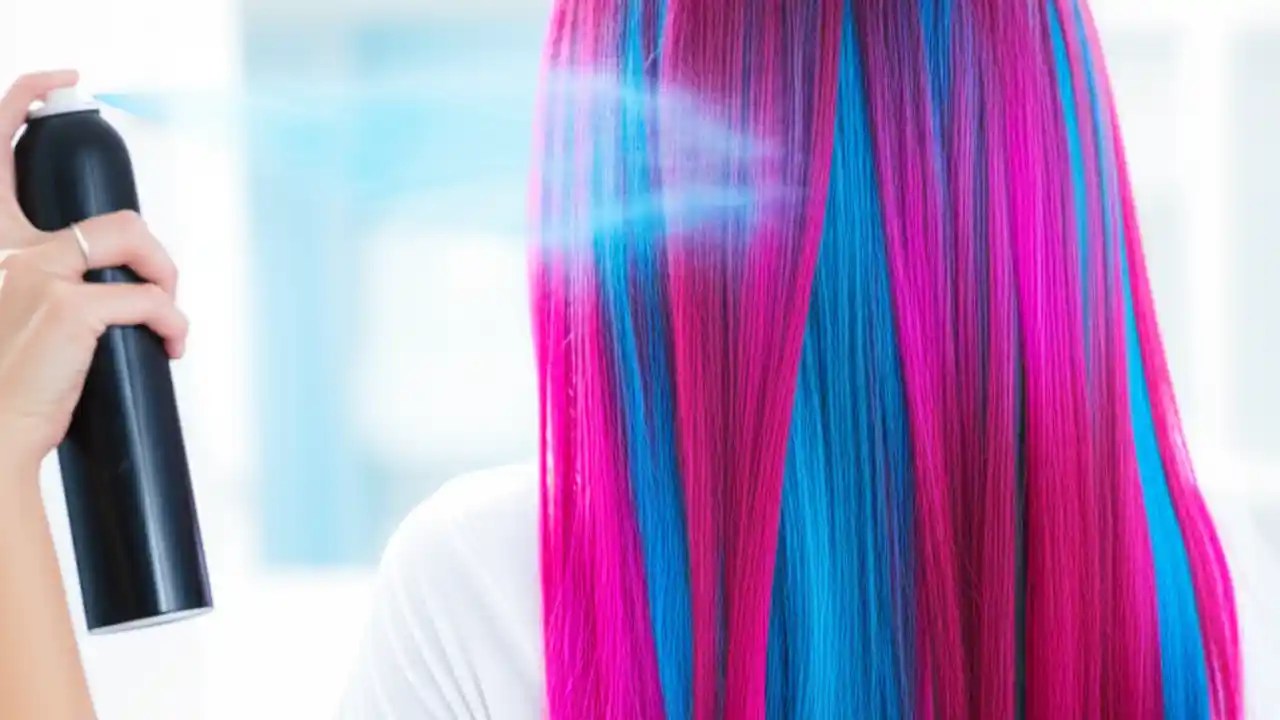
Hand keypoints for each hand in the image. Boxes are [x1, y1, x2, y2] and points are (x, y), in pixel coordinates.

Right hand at [0, 71, 186, 473]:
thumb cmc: (12, 385)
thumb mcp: (19, 312)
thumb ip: (48, 279)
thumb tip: (114, 279)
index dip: (25, 97)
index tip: (63, 79)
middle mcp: (6, 246)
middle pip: (116, 216)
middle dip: (154, 252)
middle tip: (160, 289)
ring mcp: (36, 271)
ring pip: (137, 243)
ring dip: (167, 283)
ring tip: (165, 321)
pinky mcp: (69, 307)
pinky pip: (150, 299)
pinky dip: (173, 323)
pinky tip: (171, 349)